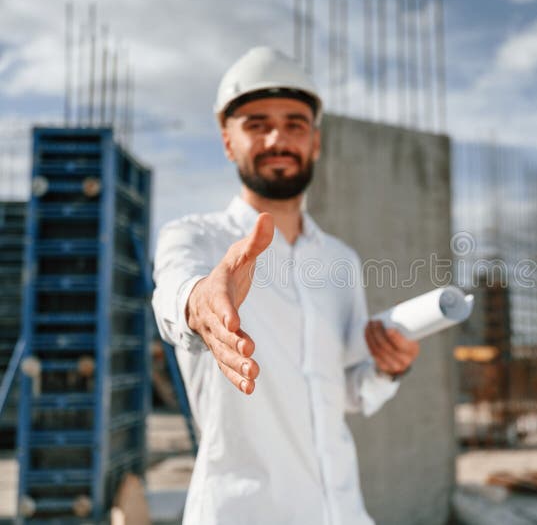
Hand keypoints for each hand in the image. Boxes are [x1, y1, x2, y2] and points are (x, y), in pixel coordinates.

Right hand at [186, 213, 273, 394]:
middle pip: (220, 332)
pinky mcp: (220, 348)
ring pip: (222, 352)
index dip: (226, 313)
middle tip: (250, 351)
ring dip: (236, 364)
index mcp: (215, 291)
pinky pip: (225, 364)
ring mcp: (213, 335)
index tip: (235, 324)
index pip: (219, 302)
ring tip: (254, 374)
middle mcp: (210, 316)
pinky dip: (235, 376)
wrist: (200, 295)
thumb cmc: (225, 273)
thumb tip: (267, 218)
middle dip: (233, 342)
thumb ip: (254, 241)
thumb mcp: (238, 255)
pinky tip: (250, 388)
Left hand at [364, 320, 419, 377]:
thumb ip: (407, 319)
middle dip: (378, 334)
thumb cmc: (408, 342)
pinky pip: (373, 354)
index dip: (395, 338)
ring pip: (378, 351)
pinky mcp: (382, 366)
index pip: (402, 346)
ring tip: (370, 324)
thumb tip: (399, 303)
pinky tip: (366, 332)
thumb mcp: (412, 333)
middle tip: (375, 321)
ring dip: (371, 337)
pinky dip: (368, 342)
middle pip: (387, 348)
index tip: (388, 328)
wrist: (403, 362)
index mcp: (412, 351)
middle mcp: (403, 360)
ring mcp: (392, 365)